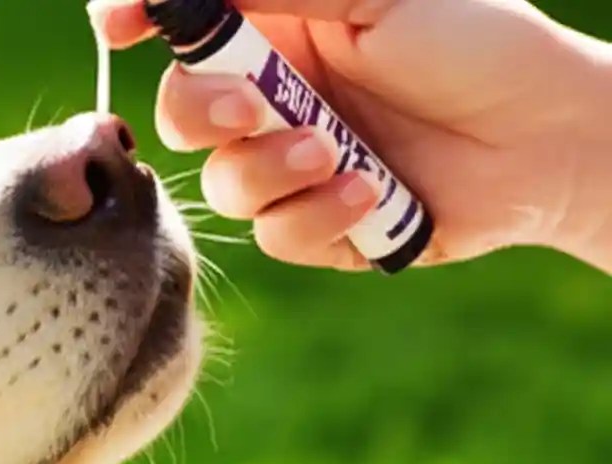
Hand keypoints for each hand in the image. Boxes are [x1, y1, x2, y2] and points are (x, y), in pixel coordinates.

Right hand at [90, 0, 611, 271]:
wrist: (548, 135)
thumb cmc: (472, 40)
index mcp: (276, 29)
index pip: (177, 26)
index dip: (135, 20)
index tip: (121, 27)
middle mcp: (274, 97)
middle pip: (179, 113)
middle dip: (201, 113)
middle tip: (251, 107)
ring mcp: (294, 165)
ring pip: (223, 184)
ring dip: (269, 171)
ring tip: (339, 155)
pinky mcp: (320, 226)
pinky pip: (275, 236)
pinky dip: (316, 217)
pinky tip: (373, 193)